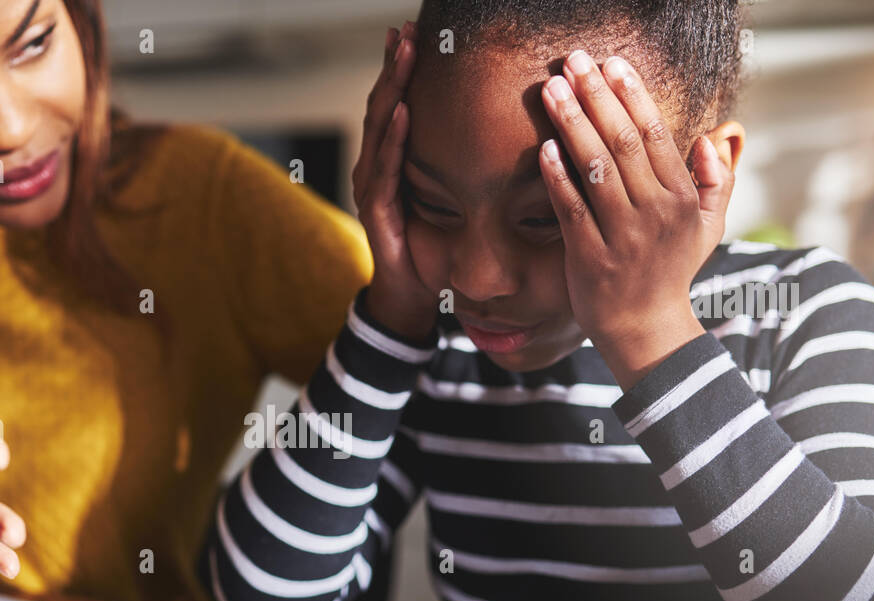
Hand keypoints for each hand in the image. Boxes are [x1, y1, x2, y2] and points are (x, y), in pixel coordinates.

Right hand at [351, 21, 436, 342]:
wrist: (411, 298)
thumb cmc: (432, 252)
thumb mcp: (450, 201)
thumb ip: (459, 169)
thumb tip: (502, 136)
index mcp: (393, 163)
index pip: (396, 105)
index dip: (403, 70)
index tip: (414, 34)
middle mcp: (376, 169)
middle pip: (383, 106)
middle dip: (393, 67)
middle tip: (405, 29)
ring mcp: (372, 189)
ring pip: (379, 129)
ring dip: (391, 90)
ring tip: (402, 55)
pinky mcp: (376, 212)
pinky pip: (384, 170)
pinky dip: (393, 140)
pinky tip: (402, 113)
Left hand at [538, 51, 733, 389]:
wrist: (645, 328)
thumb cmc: (671, 270)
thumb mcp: (709, 227)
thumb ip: (716, 181)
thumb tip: (712, 137)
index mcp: (681, 198)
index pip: (654, 135)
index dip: (631, 95)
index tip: (610, 63)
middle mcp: (654, 213)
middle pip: (621, 142)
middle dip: (595, 96)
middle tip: (572, 61)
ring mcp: (622, 236)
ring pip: (595, 169)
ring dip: (571, 124)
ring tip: (550, 89)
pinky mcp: (590, 258)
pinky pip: (572, 210)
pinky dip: (558, 178)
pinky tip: (544, 148)